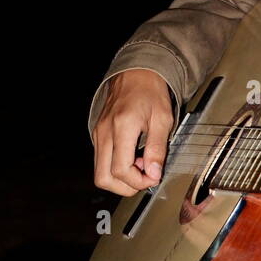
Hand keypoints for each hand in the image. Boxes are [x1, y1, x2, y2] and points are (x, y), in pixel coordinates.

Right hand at [91, 69, 173, 195]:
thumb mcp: (163, 118)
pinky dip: (115, 167)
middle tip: (145, 178)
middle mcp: (104, 132)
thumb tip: (153, 174)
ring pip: (99, 172)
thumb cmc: (151, 92)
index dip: (138, 181)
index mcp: (122, 127)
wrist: (135, 73)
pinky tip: (132, 157)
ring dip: (120, 179)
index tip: (153, 177)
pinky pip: (101, 161)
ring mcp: (98, 133)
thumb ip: (157, 148)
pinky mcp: (97, 134)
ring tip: (139, 165)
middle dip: (125, 187)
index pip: (120, 170)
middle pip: (103, 178)